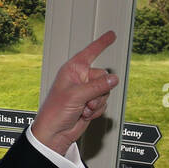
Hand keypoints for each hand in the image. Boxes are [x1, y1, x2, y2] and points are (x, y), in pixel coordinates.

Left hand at [30, 30, 118, 155]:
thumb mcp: (77, 95)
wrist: (54, 133)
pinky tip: (84, 115)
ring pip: (105, 92)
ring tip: (83, 109)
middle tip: (86, 101)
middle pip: (103, 77)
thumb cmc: (55, 112)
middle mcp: (80, 79)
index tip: (112, 34)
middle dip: (98, 92)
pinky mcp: (90, 104)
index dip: (102, 43)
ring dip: (97, 103)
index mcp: (72, 70)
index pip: (90, 52)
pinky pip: (103, 103)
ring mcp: (85, 92)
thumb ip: (98, 86)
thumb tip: (113, 78)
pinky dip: (96, 111)